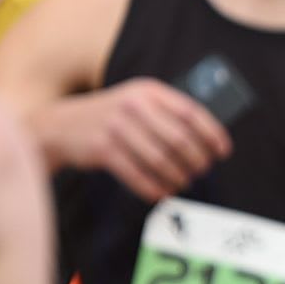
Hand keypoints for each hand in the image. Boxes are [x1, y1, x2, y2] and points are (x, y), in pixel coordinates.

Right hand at [60, 79, 231, 201]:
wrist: (61, 125)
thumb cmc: (111, 116)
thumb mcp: (136, 101)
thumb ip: (167, 113)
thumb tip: (207, 140)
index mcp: (148, 91)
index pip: (190, 112)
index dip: (212, 134)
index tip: (223, 152)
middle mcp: (133, 106)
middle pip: (179, 139)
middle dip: (197, 160)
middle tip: (202, 171)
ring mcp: (116, 128)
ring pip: (160, 160)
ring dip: (178, 176)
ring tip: (184, 182)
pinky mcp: (102, 150)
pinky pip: (138, 176)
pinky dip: (154, 188)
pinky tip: (163, 193)